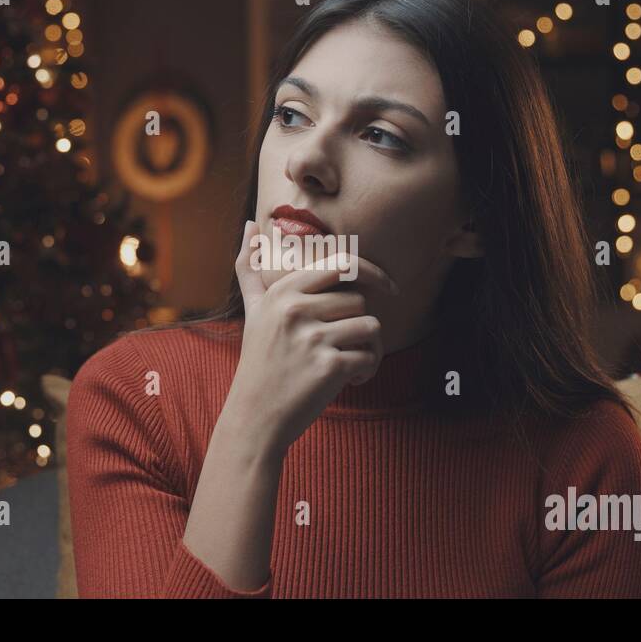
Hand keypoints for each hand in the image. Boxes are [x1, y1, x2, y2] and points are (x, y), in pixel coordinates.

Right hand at [224, 220, 398, 455]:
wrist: (255, 417)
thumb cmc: (259, 363)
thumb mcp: (253, 311)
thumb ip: (250, 267)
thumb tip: (250, 224)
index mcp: (283, 292)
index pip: (342, 264)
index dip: (373, 272)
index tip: (390, 287)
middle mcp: (296, 310)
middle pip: (358, 300)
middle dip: (360, 325)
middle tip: (345, 347)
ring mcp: (312, 338)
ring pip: (370, 326)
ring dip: (370, 348)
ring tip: (350, 363)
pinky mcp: (328, 366)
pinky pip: (369, 356)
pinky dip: (366, 371)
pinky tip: (348, 381)